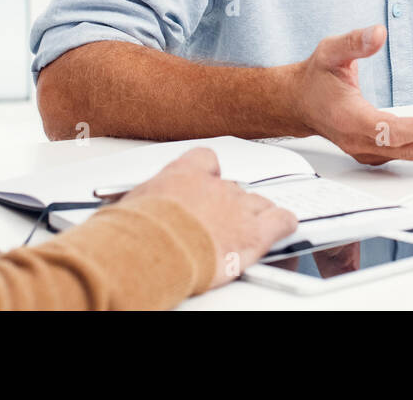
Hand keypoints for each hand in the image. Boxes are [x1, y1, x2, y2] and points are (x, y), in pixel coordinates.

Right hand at [123, 147, 296, 289]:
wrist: (151, 251)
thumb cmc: (134, 233)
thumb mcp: (128, 207)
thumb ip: (142, 203)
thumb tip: (126, 212)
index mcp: (184, 174)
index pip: (206, 160)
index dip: (208, 174)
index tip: (206, 181)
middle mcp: (215, 186)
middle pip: (233, 187)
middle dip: (229, 203)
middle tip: (219, 221)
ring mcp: (237, 208)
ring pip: (257, 202)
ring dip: (254, 214)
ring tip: (248, 226)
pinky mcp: (253, 233)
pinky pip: (281, 221)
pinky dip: (284, 224)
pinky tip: (285, 226)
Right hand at [290, 26, 412, 164]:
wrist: (299, 102)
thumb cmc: (315, 78)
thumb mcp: (329, 52)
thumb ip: (354, 42)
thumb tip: (379, 32)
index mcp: (352, 121)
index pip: (395, 132)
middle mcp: (363, 143)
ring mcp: (371, 150)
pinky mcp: (379, 148)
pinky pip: (412, 144)